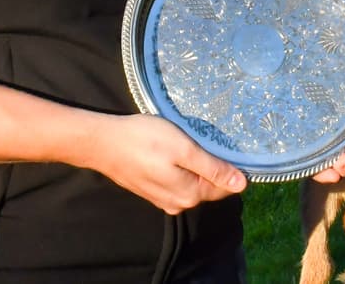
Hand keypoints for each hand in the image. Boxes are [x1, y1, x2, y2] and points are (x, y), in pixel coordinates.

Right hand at [86, 113, 246, 214]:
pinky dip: (180, 169)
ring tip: (188, 143)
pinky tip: (172, 153)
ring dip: (195, 166)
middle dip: (212, 166)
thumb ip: (213, 169)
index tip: (225, 145)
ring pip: (193, 184)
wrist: (102, 143)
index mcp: (190, 195)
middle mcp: (178, 204)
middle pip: (209, 186)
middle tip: (203, 140)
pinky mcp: (152, 192)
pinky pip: (177, 182)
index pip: (225, 188)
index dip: (230, 167)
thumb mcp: (184, 149)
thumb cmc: (144, 140)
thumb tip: (242, 185)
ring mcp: (163, 200)